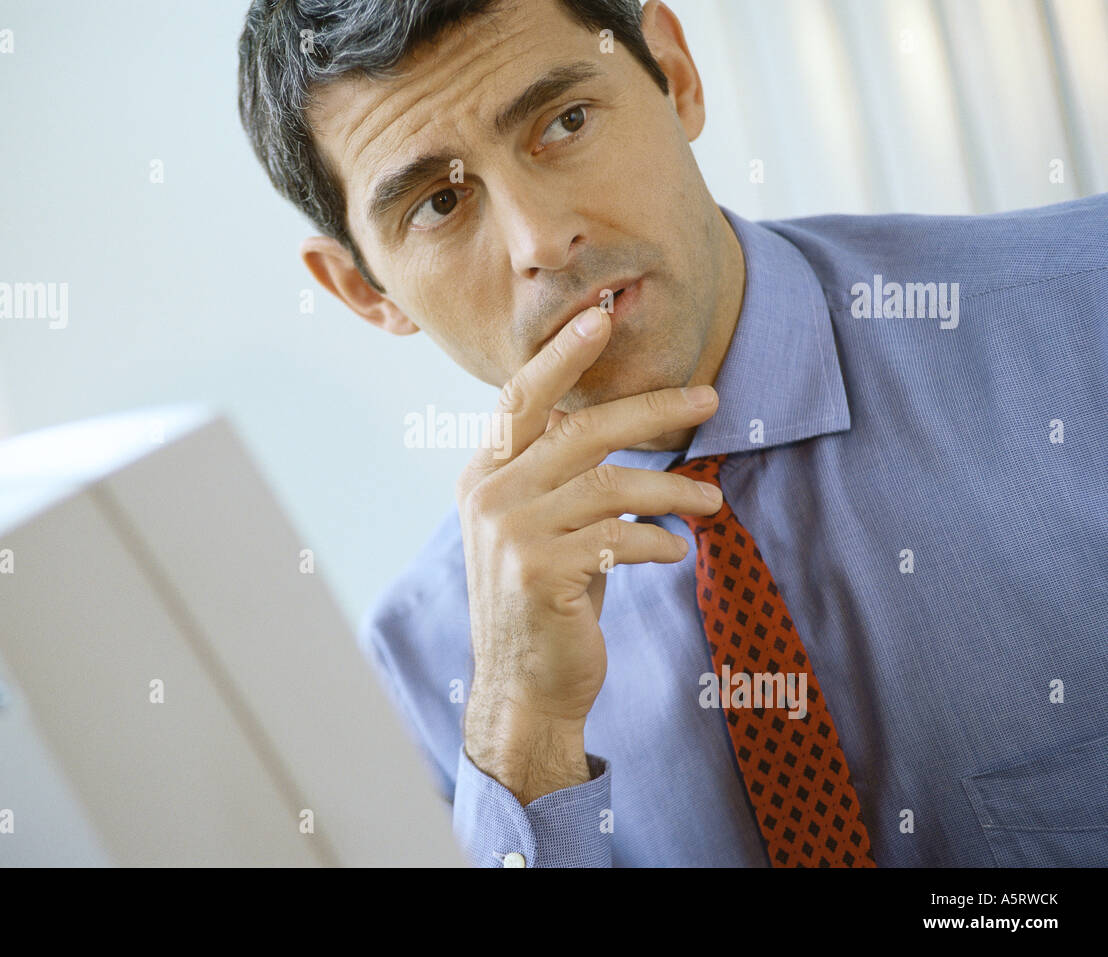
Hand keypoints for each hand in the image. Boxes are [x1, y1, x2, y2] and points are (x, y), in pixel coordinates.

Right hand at [455, 304, 721, 801]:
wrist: (522, 687)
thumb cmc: (543, 601)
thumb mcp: (537, 528)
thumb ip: (557, 478)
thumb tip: (615, 425)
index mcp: (484, 475)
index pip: (521, 399)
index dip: (560, 356)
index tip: (600, 318)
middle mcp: (489, 495)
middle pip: (581, 430)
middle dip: (652, 409)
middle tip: (709, 398)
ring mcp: (510, 533)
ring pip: (612, 485)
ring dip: (674, 489)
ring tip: (712, 500)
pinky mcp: (540, 573)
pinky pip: (620, 537)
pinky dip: (658, 541)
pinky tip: (675, 551)